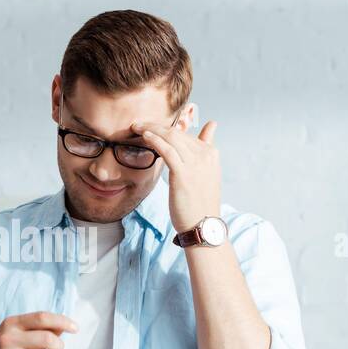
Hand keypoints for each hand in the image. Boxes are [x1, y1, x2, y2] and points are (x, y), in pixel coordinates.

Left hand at [132, 118, 220, 234]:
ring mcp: (195, 163)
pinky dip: (154, 140)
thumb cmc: (199, 201)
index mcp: (210, 153)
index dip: (165, 127)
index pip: (185, 133)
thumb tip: (211, 124)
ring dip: (151, 128)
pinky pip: (167, 150)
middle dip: (155, 124)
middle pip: (176, 132)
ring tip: (136, 126)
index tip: (150, 126)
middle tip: (138, 123)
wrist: (203, 225)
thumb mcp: (207, 171)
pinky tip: (144, 136)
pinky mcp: (183, 173)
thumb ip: (206, 146)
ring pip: (171, 137)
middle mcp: (205, 154)